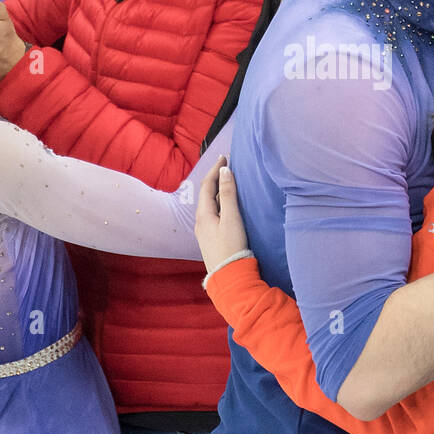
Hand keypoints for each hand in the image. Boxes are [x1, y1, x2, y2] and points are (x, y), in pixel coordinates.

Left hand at [195, 156, 249, 275]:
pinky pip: (213, 213)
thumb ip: (228, 194)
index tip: (224, 156)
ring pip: (209, 204)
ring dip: (217, 190)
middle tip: (226, 165)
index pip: (207, 185)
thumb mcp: (232, 218)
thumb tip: (225, 171)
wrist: (229, 277)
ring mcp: (205, 231)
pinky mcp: (211, 238)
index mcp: (204, 214)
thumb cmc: (231, 247)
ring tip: (228, 181)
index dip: (215, 169)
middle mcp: (200, 221)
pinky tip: (227, 205)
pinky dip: (219, 202)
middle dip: (215, 178)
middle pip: (206, 194)